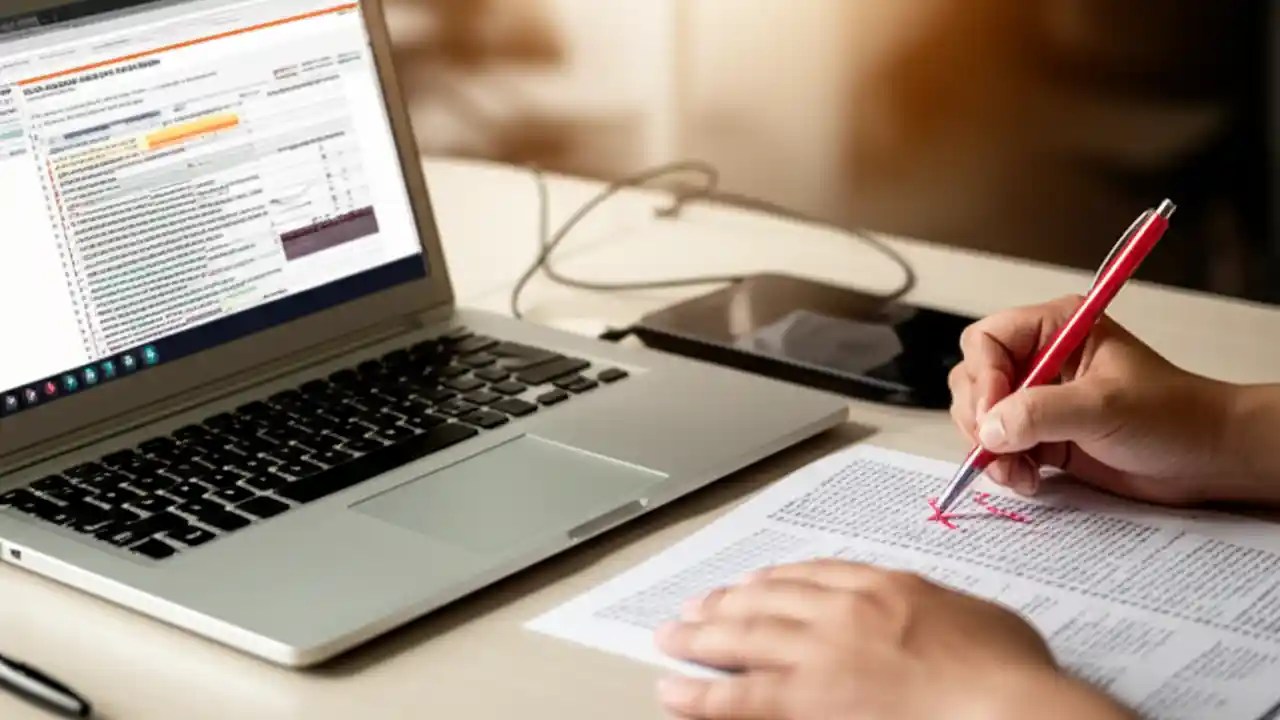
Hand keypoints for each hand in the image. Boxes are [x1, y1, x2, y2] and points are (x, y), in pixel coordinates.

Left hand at [655, 561, 1132, 719]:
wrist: (1007, 704)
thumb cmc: (1008, 674)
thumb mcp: (980, 616)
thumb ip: (938, 609)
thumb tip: (934, 616)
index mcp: (884, 587)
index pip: (813, 574)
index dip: (775, 580)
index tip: (755, 584)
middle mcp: (842, 612)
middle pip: (767, 599)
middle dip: (725, 604)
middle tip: (696, 608)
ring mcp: (820, 654)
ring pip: (743, 637)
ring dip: (700, 637)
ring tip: (671, 638)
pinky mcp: (807, 700)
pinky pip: (738, 696)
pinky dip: (700, 693)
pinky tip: (675, 691)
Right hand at [948, 295, 1253, 505]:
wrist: (1205, 459)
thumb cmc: (1171, 416)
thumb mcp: (1103, 407)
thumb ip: (1040, 413)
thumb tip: (989, 429)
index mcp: (1056, 328)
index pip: (988, 341)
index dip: (983, 377)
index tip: (993, 417)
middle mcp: (1040, 358)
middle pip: (975, 379)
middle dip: (981, 419)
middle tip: (999, 450)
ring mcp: (1038, 398)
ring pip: (981, 417)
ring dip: (990, 449)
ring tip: (1017, 472)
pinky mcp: (1041, 435)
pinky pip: (999, 447)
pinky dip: (1004, 466)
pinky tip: (1028, 480)